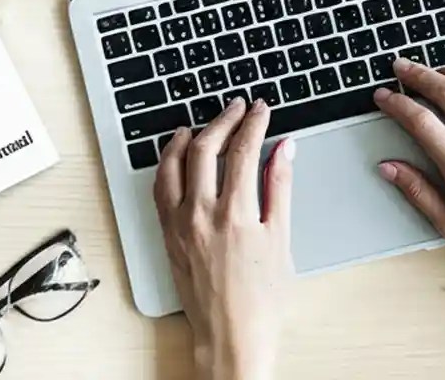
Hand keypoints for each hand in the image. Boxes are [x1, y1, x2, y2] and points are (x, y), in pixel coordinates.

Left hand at [154, 98, 295, 379]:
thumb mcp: (282, 239)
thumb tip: (284, 149)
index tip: (261, 109)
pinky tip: (176, 154)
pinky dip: (166, 164)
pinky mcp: (167, 235)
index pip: (244, 150)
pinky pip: (160, 188)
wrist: (231, 336)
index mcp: (236, 214)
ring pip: (176, 163)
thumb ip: (281, 187)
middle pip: (207, 148)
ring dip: (189, 136)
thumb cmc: (262, 298)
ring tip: (203, 123)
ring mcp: (179, 224)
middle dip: (224, 120)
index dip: (254, 123)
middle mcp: (201, 214)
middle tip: (238, 107)